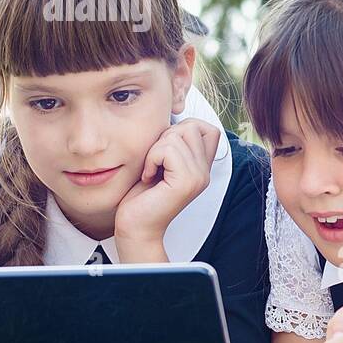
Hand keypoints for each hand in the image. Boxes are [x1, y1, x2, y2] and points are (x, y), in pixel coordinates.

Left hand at [113, 118, 220, 257]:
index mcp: (201, 166)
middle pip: (191, 126)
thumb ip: (172, 143)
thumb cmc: (141, 195)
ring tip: (151, 170)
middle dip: (165, 138)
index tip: (164, 151)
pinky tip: (149, 176)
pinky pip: (167, 149)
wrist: (135, 226)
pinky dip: (151, 159)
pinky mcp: (186, 182)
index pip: (206, 128)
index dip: (183, 129)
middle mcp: (205, 171)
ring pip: (177, 136)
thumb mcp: (159, 161)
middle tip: (155, 162)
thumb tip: (171, 115)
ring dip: (155, 149)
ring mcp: (199, 177)